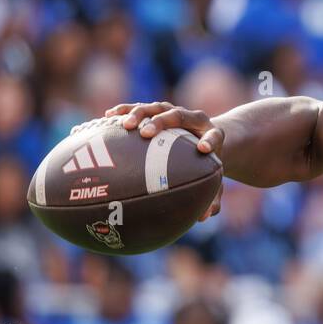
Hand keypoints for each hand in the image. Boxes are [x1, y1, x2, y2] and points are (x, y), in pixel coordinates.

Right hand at [104, 102, 224, 220]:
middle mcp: (194, 119)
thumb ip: (212, 198)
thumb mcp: (212, 178)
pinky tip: (108, 115)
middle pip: (178, 115)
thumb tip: (203, 216)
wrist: (205, 136)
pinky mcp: (159, 110)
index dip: (210, 141)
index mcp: (212, 135)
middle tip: (146, 133)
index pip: (214, 136)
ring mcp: (175, 112)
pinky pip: (141, 107)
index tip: (202, 149)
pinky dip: (126, 110)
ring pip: (157, 108)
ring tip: (125, 125)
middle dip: (162, 122)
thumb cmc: (206, 163)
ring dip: (140, 113)